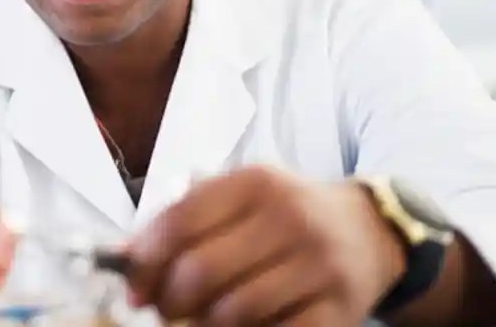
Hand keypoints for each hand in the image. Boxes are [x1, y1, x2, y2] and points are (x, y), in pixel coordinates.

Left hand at [125, 166, 405, 326]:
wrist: (371, 231)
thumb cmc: (287, 216)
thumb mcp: (242, 198)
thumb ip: (186, 218)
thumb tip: (123, 256)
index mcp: (256, 183)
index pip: (181, 220)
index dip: (145, 260)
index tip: (133, 286)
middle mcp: (289, 217)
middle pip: (202, 270)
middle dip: (170, 300)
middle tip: (164, 309)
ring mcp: (318, 264)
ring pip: (233, 311)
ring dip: (204, 325)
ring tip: (201, 319)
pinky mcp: (338, 309)